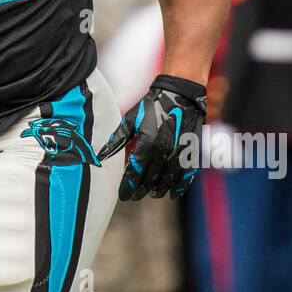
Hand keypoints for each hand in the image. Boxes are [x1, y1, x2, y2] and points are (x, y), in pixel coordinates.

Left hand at [97, 75, 206, 200]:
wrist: (180, 95)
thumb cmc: (152, 106)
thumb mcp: (131, 120)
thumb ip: (117, 140)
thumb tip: (100, 155)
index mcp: (147, 143)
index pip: (135, 172)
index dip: (128, 186)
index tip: (123, 196)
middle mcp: (163, 151)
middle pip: (150, 179)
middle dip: (141, 190)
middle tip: (134, 196)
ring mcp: (179, 154)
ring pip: (167, 181)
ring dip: (158, 190)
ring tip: (151, 193)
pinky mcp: (191, 153)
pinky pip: (185, 176)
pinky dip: (179, 187)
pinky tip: (172, 193)